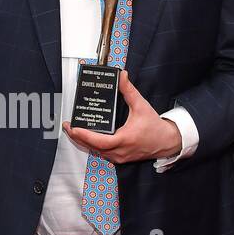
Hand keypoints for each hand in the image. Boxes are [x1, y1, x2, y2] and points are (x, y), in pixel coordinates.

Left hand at [62, 71, 181, 163]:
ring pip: (96, 152)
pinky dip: (92, 146)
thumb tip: (122, 76)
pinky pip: (101, 153)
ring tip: (72, 131)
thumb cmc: (155, 127)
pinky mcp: (119, 158)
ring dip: (83, 142)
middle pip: (92, 147)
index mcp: (124, 139)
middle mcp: (120, 151)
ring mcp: (119, 157)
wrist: (166, 142)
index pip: (99, 141)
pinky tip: (85, 138)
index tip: (74, 128)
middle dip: (77, 137)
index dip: (84, 135)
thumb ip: (129, 91)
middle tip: (67, 126)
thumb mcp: (141, 106)